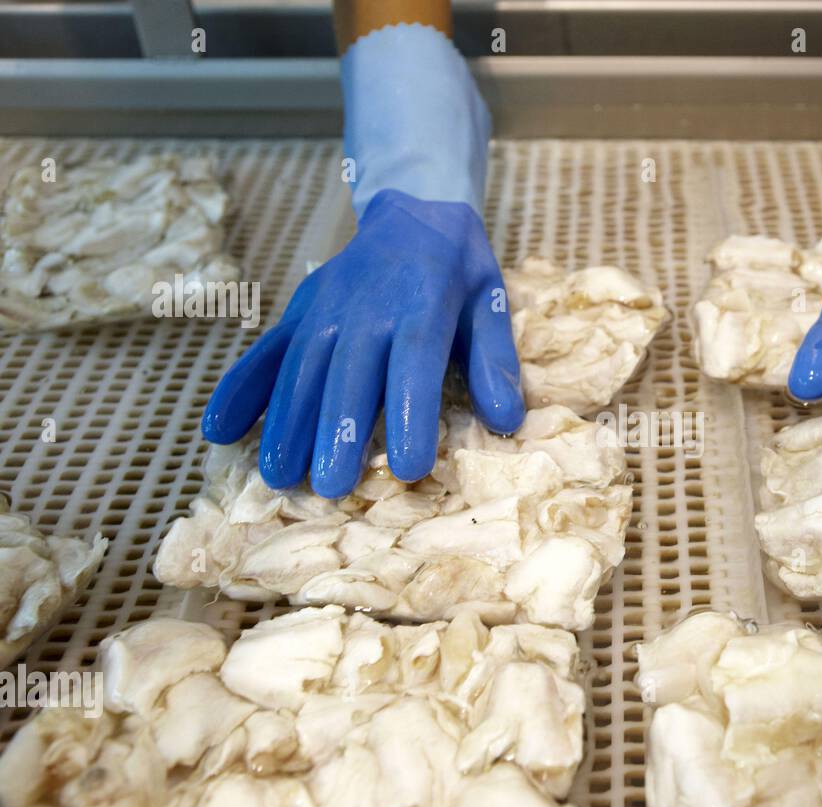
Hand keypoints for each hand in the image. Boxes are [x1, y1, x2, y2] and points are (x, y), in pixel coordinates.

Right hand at [201, 188, 524, 497]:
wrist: (413, 208)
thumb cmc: (459, 270)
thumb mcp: (492, 301)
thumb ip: (496, 359)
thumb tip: (507, 418)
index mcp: (423, 302)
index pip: (414, 361)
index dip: (410, 413)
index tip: (408, 467)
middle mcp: (367, 305)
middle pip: (348, 373)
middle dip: (337, 431)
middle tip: (329, 488)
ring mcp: (325, 308)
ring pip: (301, 368)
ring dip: (286, 422)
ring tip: (279, 476)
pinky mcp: (298, 311)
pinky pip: (266, 351)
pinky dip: (240, 388)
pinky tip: (218, 430)